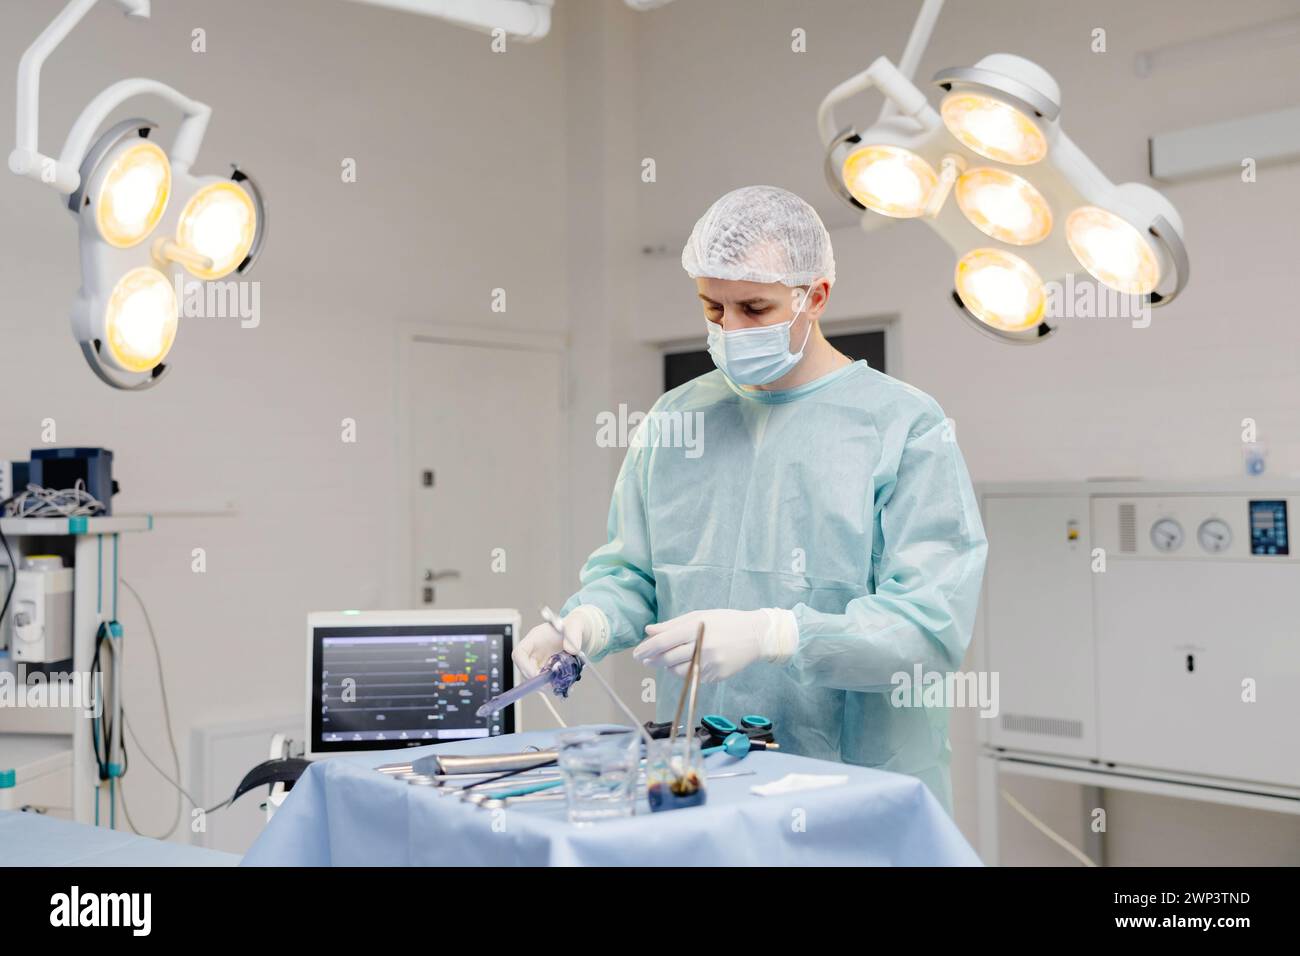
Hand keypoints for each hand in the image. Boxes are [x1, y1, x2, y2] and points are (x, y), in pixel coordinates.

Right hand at [511, 606, 608, 679]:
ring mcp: (539, 661)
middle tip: (550, 685)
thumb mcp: (575, 626)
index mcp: (535, 638)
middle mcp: (533, 651)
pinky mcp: (546, 669)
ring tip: (560, 685)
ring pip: (535, 678)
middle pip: (524, 669)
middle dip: (535, 680)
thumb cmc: (571, 626)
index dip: (524, 666)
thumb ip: (574, 635)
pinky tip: (564, 685)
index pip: (519, 653)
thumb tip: (572, 650)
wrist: (575, 633)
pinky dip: (553, 685)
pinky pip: (545, 681)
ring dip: (545, 684)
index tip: (536, 675)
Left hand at [633, 608, 796, 682]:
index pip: (663, 642)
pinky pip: (693, 677)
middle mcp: (703, 647)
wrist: (756, 635)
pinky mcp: (716, 676)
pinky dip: (685, 672)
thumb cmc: (725, 621)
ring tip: (667, 660)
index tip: (636, 654)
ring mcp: (711, 664)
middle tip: (645, 659)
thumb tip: (649, 631)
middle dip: (653, 660)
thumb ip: (672, 625)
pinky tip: (686, 663)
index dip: (646, 649)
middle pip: (668, 658)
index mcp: (696, 629)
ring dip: (668, 667)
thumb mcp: (699, 616)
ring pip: (678, 672)